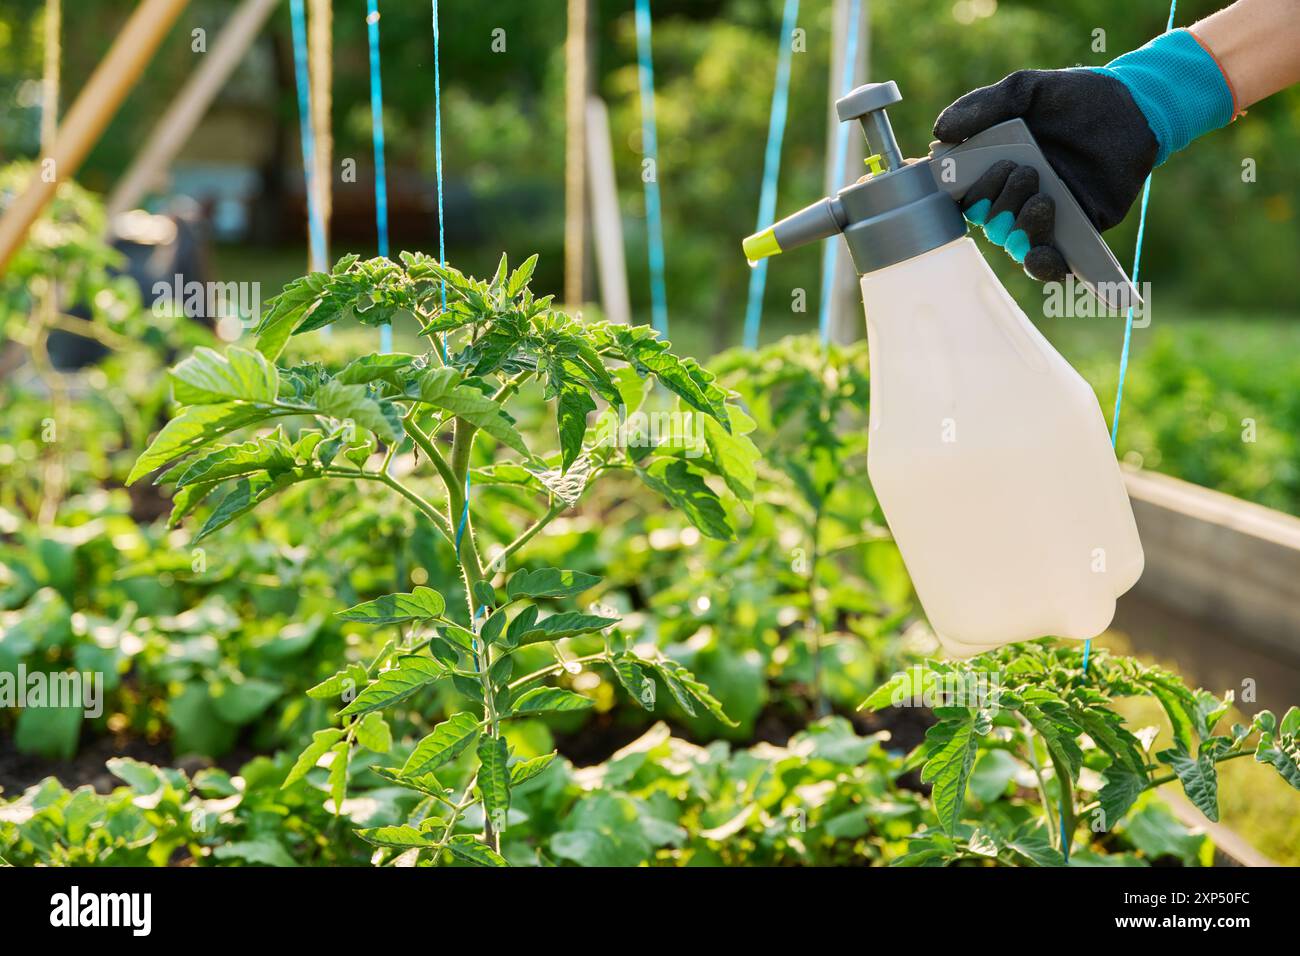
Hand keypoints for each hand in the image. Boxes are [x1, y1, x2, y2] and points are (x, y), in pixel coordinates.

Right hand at [934, 68, 1158, 280]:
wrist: (1130, 106)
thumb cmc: (1072, 97)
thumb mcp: (1022, 91)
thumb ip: (980, 106)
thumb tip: (939, 134)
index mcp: (994, 171)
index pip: (965, 196)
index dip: (961, 194)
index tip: (963, 178)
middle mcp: (1015, 199)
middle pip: (988, 221)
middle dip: (999, 202)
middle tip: (1024, 171)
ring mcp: (1044, 217)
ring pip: (1014, 243)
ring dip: (1020, 226)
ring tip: (1043, 198)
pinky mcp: (1077, 232)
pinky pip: (1050, 263)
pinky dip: (1041, 266)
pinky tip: (1041, 254)